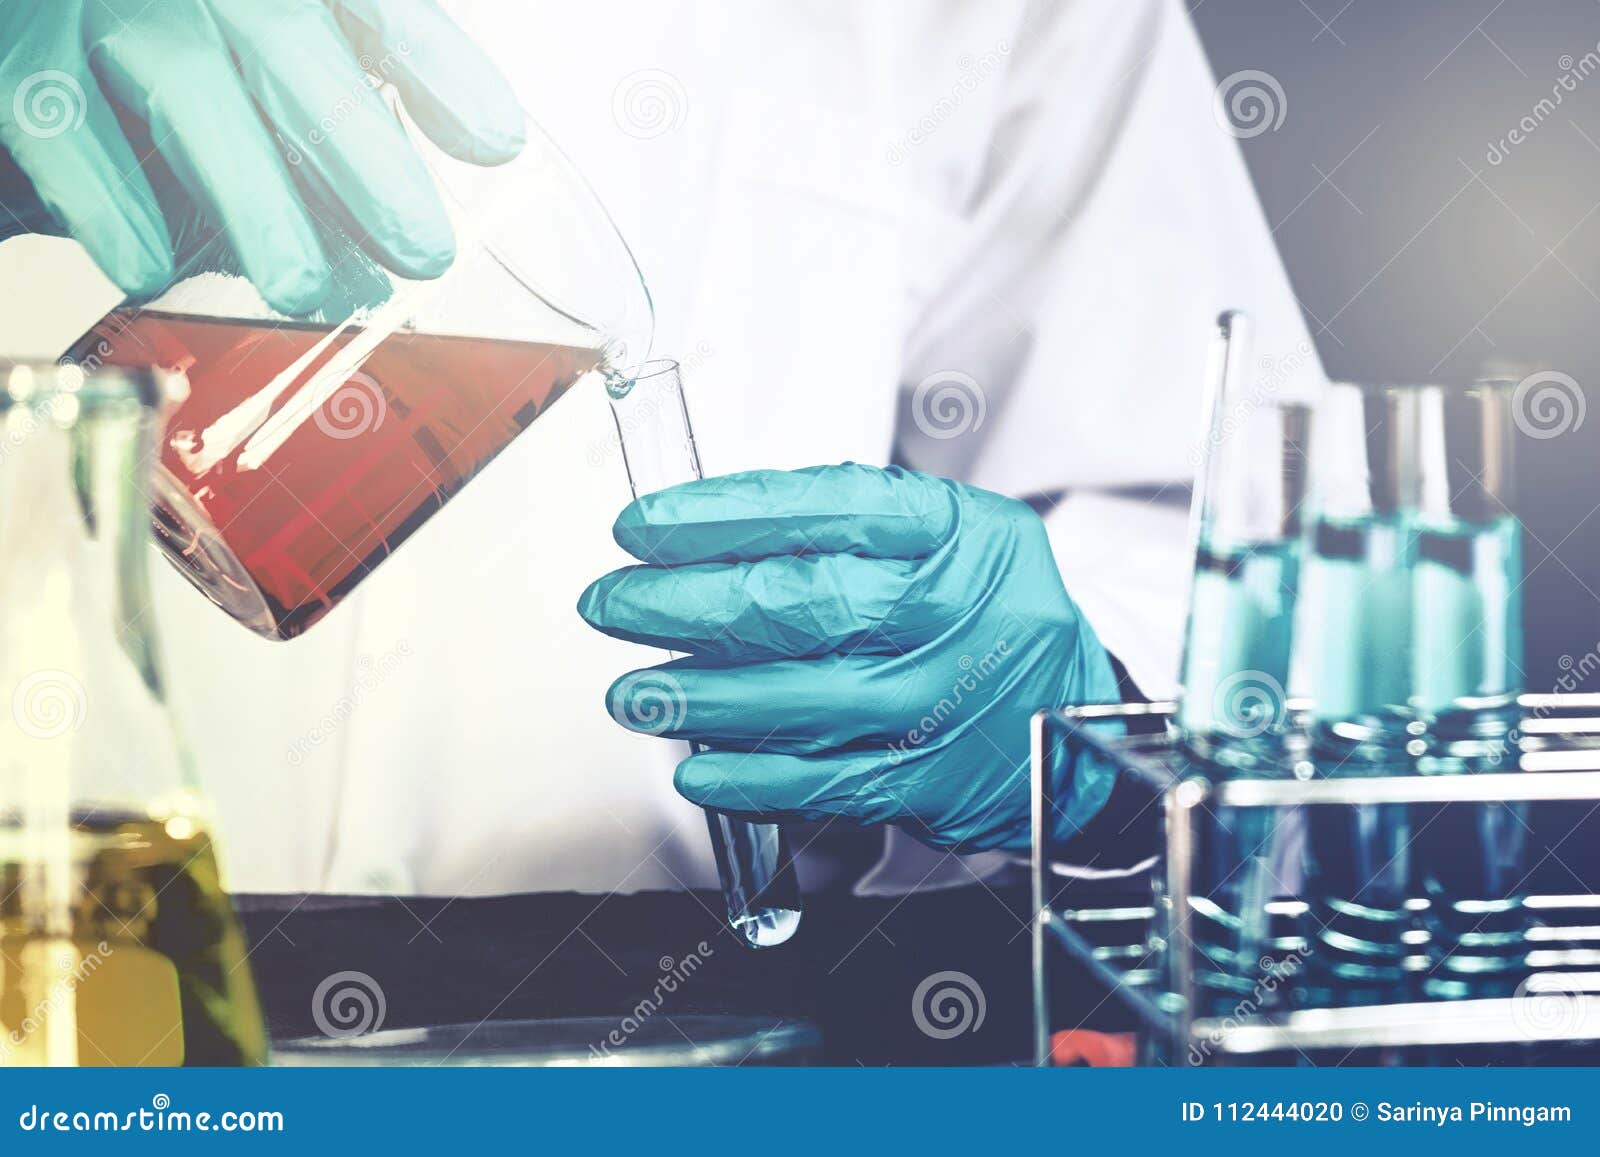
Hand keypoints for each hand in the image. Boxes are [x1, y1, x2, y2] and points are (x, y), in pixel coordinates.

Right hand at [0, 0, 524, 313]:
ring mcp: (110, 9)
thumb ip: (318, 128)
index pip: (377, 12)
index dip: (439, 70)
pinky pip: (62, 121)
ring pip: (193, 94)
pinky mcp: (20, 57)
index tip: (498, 142)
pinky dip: (108, 195)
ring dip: (255, 198)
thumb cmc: (157, 52)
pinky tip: (150, 267)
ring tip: (303, 287)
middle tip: (423, 249)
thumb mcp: (253, 74)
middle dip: (365, 157)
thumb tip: (386, 243)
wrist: (49, 20)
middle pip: (296, 58)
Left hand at [578, 464, 1121, 851]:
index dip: (725, 515)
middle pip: (806, 603)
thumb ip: (847, 526)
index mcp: (962, 533)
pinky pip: (827, 784)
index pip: (831, 508)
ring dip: (700, 700)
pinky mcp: (933, 782)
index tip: (647, 525)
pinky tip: (697, 770)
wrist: (1081, 719)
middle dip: (686, 604)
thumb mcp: (951, 537)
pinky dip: (753, 781)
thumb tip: (703, 535)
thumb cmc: (987, 614)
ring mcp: (946, 703)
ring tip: (633, 693)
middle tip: (612, 604)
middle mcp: (960, 613)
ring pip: (804, 700)